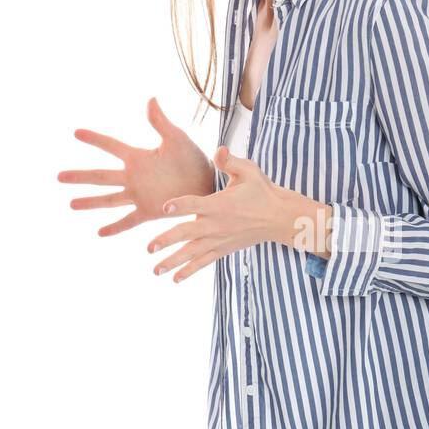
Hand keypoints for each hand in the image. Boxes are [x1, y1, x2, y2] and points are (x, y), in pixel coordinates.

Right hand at [60, 97, 214, 236]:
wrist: (209, 186)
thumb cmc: (195, 160)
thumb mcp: (177, 139)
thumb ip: (161, 122)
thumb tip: (150, 99)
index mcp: (139, 158)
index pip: (111, 146)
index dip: (95, 139)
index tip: (76, 132)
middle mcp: (134, 177)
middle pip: (101, 176)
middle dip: (80, 176)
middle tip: (59, 176)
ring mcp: (139, 195)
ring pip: (108, 199)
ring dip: (90, 202)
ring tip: (71, 204)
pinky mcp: (149, 211)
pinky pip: (128, 221)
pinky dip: (115, 227)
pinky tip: (99, 233)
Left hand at [145, 145, 331, 281]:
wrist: (279, 218)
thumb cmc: (262, 191)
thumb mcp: (249, 171)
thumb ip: (231, 162)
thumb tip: (219, 149)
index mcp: (219, 204)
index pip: (195, 204)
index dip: (180, 205)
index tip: (164, 207)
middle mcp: (216, 224)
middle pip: (187, 233)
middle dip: (167, 240)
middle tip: (149, 247)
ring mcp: (219, 240)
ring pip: (192, 252)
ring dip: (172, 261)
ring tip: (155, 270)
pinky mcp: (223, 249)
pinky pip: (203, 262)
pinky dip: (189, 271)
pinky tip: (175, 279)